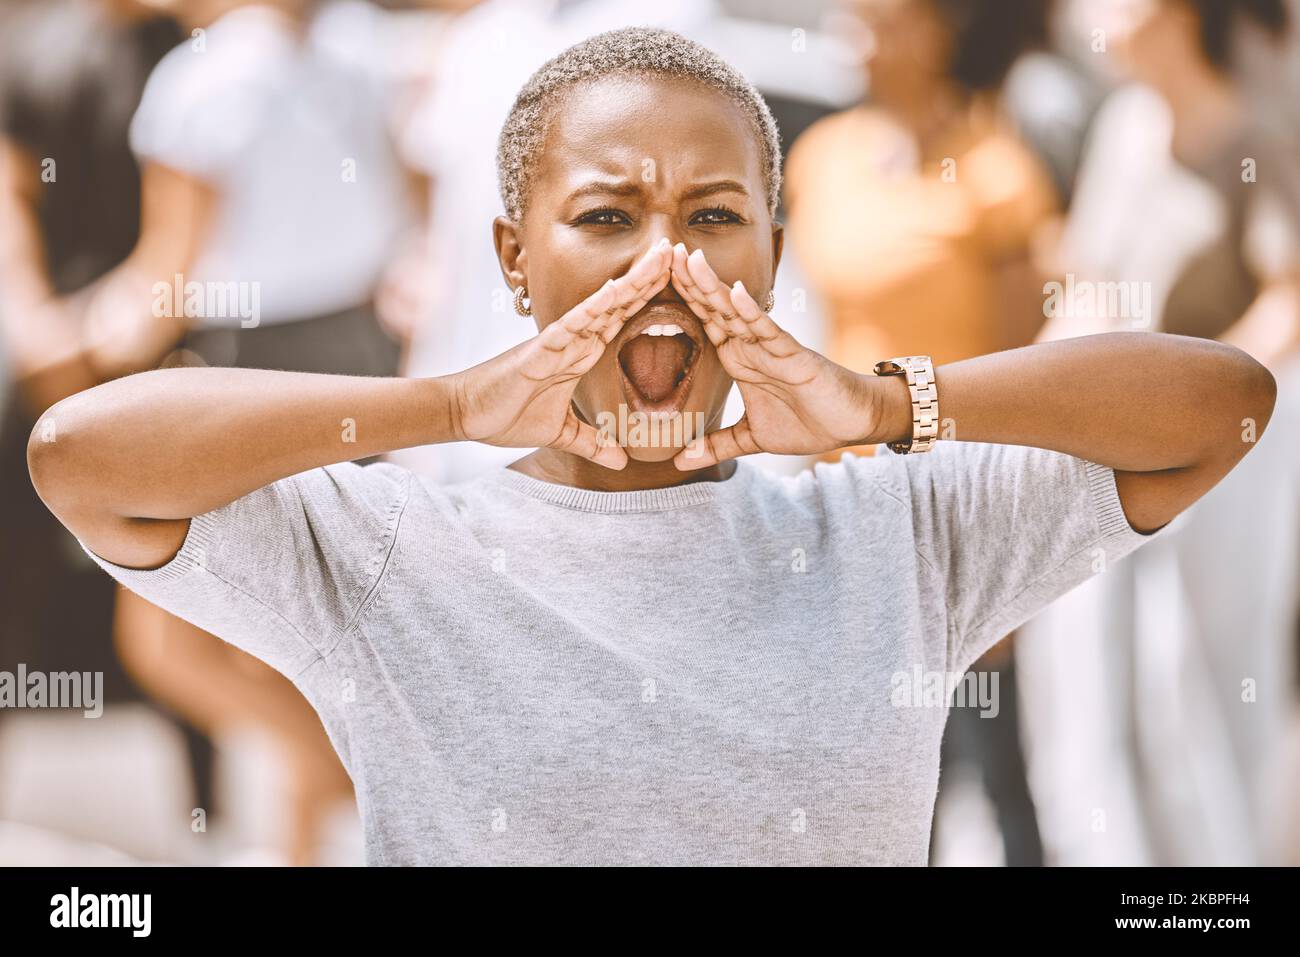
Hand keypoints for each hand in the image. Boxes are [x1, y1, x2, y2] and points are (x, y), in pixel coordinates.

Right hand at [451, 237, 672, 468]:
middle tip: (678, 248)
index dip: (648, 298)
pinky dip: (594, 308)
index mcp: (580, 353)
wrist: (465, 414)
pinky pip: (571, 325)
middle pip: (619, 302)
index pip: (621, 319)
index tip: (677, 278)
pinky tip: (617, 290)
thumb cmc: (504, 414)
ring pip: (602, 305)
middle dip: (648, 276)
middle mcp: (573, 339)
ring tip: (660, 257)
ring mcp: (557, 341)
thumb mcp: (561, 433)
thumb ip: (592, 442)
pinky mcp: (539, 350)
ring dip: (632, 281)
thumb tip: (621, 461)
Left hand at [668, 244, 882, 469]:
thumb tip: (680, 463)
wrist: (850, 424)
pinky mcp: (794, 355)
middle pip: (714, 308)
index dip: (681, 301)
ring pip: (737, 312)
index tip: (653, 280)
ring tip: (691, 260)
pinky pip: (769, 331)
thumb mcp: (750, 439)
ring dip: (714, 287)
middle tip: (663, 252)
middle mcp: (751, 346)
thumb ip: (716, 447)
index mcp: (738, 359)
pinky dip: (751, 313)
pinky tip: (735, 293)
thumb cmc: (807, 422)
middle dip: (689, 282)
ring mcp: (771, 348)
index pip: (704, 323)